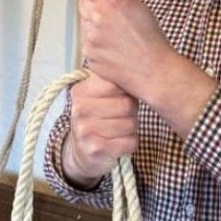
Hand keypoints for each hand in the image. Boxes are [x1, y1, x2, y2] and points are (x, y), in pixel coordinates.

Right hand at [62, 71, 137, 187]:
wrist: (81, 152)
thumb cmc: (98, 118)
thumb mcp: (97, 95)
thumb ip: (113, 80)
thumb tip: (140, 69)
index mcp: (81, 91)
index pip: (116, 83)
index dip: (127, 91)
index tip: (121, 96)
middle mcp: (80, 109)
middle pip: (127, 104)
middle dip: (131, 111)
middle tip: (121, 115)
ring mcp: (86, 130)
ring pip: (130, 124)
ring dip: (131, 128)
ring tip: (119, 129)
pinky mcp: (96, 149)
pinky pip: (130, 142)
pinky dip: (130, 143)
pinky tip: (119, 142)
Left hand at [79, 0, 176, 97]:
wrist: (153, 70)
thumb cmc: (150, 37)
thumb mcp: (139, 3)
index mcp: (110, 0)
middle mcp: (96, 16)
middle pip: (83, 0)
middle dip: (95, 4)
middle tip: (113, 15)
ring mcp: (90, 36)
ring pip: (84, 20)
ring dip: (94, 22)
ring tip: (115, 32)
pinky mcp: (88, 53)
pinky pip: (86, 39)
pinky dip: (95, 40)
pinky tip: (112, 45)